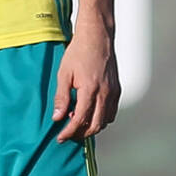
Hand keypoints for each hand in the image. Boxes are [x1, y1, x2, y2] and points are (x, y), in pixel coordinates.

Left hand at [52, 25, 120, 141]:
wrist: (97, 37)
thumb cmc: (79, 52)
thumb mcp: (64, 74)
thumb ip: (61, 97)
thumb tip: (57, 117)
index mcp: (90, 90)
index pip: (80, 120)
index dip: (69, 132)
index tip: (61, 138)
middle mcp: (105, 93)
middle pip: (95, 125)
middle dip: (81, 134)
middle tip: (68, 134)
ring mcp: (113, 92)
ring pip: (106, 121)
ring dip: (92, 127)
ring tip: (77, 122)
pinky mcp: (117, 90)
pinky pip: (111, 112)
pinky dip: (102, 118)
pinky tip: (90, 113)